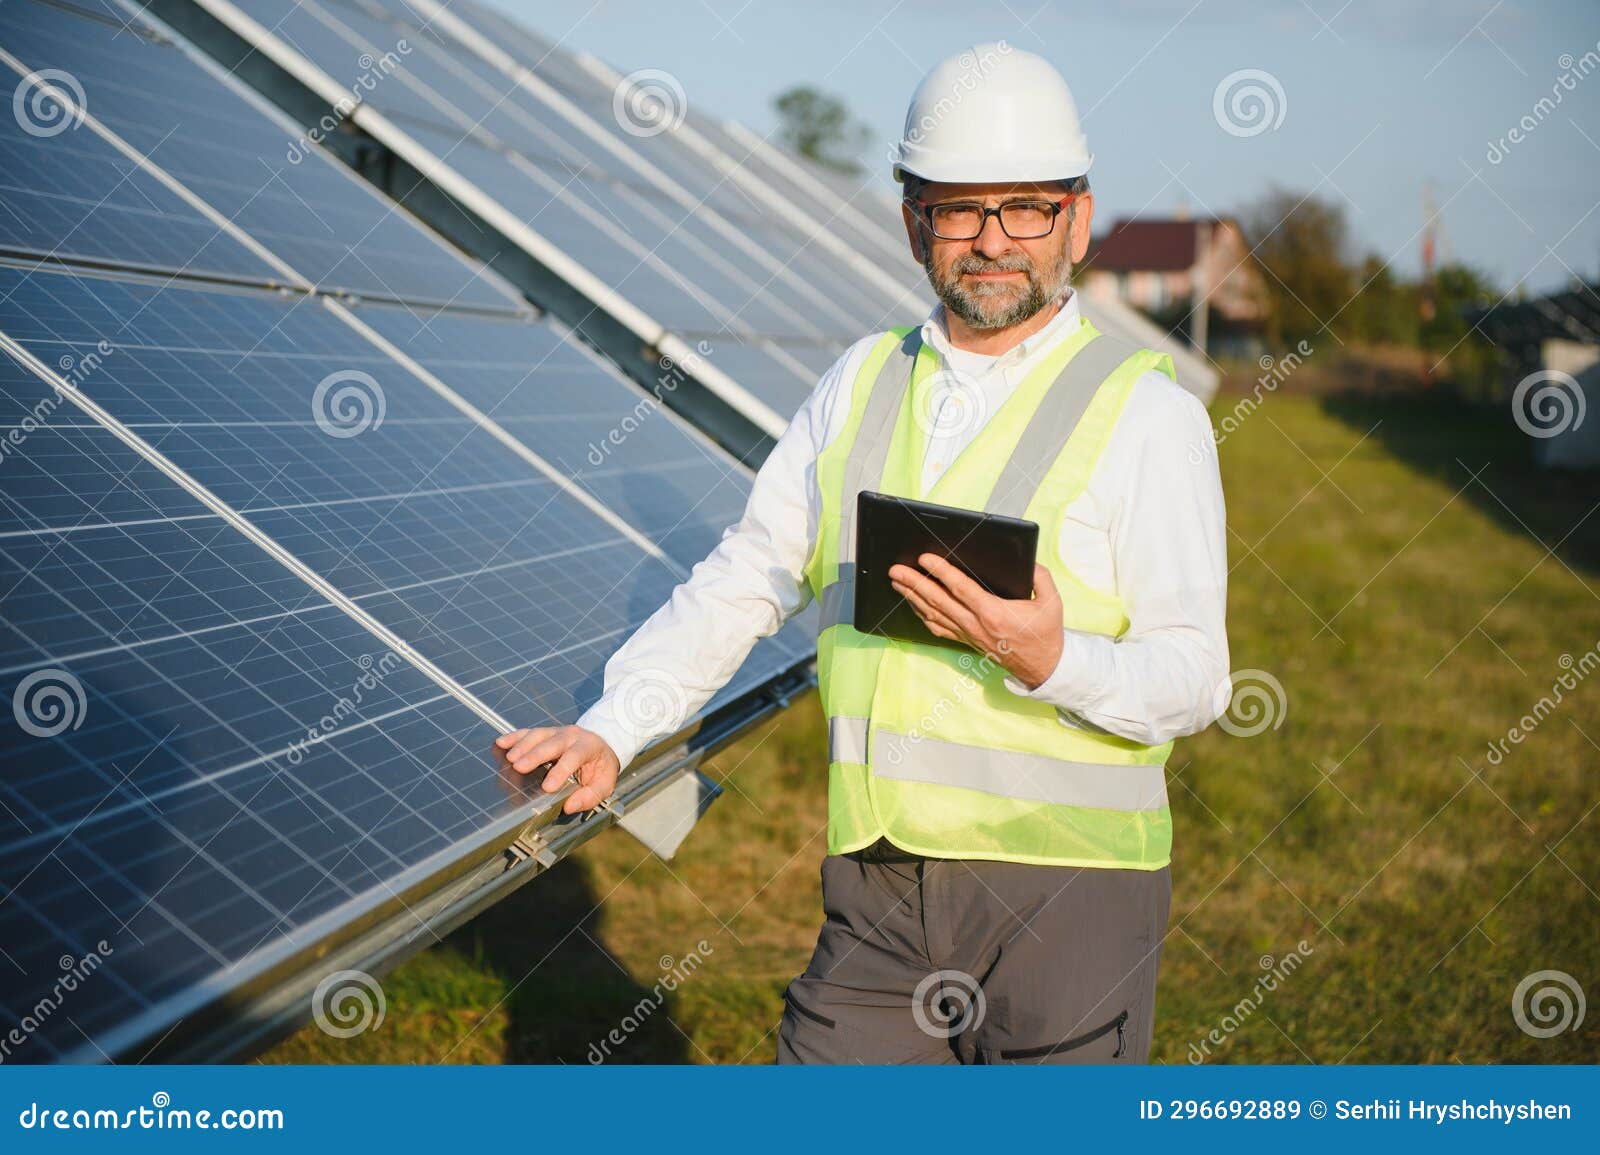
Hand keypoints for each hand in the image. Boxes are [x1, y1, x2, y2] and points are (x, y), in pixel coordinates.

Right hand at [494, 725, 619, 814]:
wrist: (601, 744)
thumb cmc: (600, 766)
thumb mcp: (605, 783)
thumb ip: (591, 796)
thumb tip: (569, 806)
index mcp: (588, 747)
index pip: (574, 757)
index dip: (560, 771)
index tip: (547, 787)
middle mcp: (571, 736)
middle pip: (552, 743)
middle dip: (535, 755)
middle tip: (519, 767)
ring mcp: (556, 732)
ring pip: (538, 735)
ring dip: (522, 746)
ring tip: (510, 759)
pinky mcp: (545, 733)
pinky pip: (528, 732)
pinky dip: (514, 737)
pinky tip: (501, 742)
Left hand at [888, 555, 1064, 688]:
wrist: (1042, 666)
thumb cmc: (1045, 633)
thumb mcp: (1051, 601)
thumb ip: (1040, 576)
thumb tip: (1027, 560)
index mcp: (994, 613)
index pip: (960, 589)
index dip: (941, 572)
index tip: (925, 558)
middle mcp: (976, 624)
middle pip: (937, 601)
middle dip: (914, 583)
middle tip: (895, 569)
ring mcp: (968, 634)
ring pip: (933, 614)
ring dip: (912, 597)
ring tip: (896, 582)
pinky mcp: (966, 640)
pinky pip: (938, 628)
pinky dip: (922, 615)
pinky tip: (913, 604)